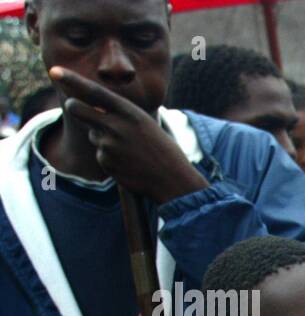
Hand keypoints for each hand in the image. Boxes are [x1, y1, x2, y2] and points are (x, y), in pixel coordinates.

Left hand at [51, 67, 207, 203]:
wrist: (173, 180)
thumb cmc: (162, 150)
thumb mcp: (144, 124)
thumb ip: (119, 115)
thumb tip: (91, 109)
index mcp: (129, 112)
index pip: (94, 91)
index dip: (72, 79)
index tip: (55, 70)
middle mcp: (116, 125)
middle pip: (77, 109)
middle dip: (73, 106)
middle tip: (73, 106)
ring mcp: (109, 144)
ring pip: (93, 135)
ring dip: (104, 140)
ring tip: (129, 150)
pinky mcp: (106, 162)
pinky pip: (100, 155)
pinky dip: (111, 159)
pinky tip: (129, 164)